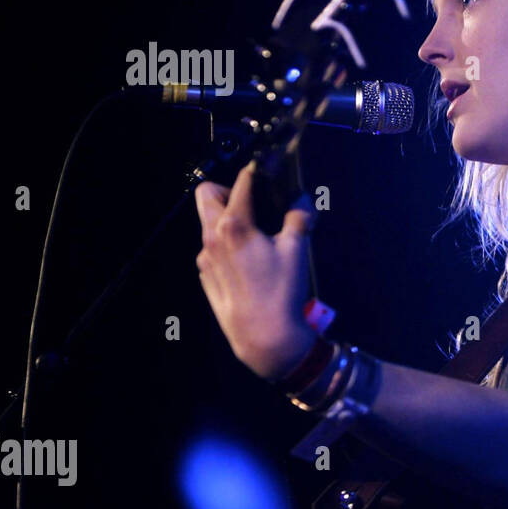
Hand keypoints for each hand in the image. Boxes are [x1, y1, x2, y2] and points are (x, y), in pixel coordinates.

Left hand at [194, 161, 317, 380]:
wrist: (265, 339)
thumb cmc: (282, 293)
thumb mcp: (297, 251)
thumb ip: (299, 219)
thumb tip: (302, 201)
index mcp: (234, 226)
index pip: (242, 182)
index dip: (258, 171)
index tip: (270, 169)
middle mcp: (212, 238)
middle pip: (207, 195)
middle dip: (227, 189)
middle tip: (254, 202)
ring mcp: (205, 258)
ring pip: (209, 223)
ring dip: (229, 219)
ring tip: (258, 235)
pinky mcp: (206, 276)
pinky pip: (212, 249)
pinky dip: (228, 245)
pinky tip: (252, 263)